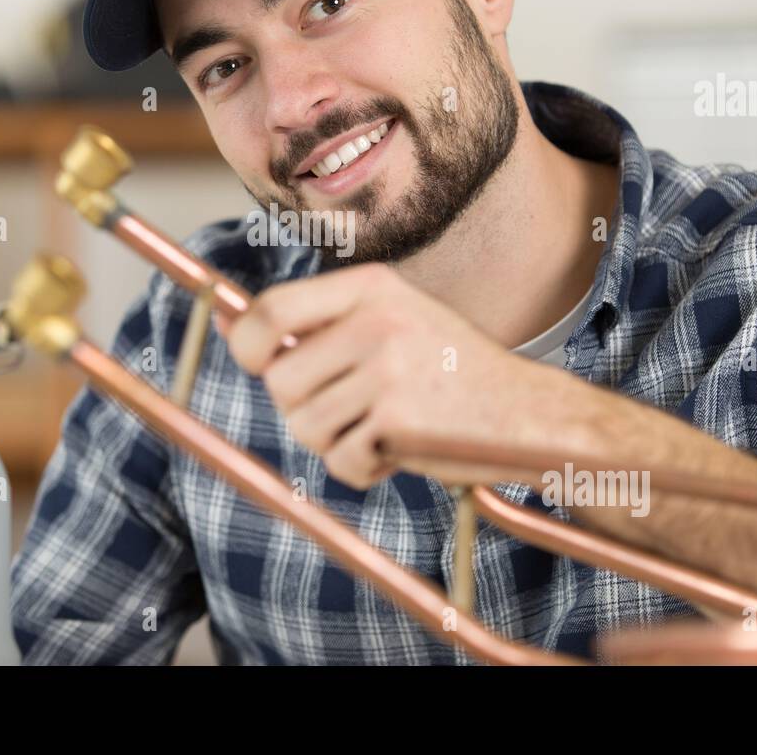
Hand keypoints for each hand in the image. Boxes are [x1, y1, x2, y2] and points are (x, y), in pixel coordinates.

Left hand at [222, 262, 580, 488]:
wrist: (530, 413)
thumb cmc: (450, 370)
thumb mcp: (389, 321)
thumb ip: (314, 323)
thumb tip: (225, 326)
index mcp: (371, 287)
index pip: (270, 311)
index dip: (246, 346)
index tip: (259, 365)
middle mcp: (378, 321)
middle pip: (280, 381)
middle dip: (302, 407)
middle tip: (348, 409)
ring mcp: (389, 371)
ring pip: (304, 427)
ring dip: (333, 441)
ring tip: (380, 427)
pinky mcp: (399, 421)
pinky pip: (339, 462)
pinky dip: (362, 469)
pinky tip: (400, 450)